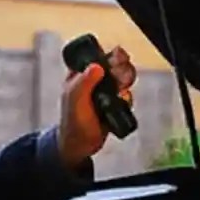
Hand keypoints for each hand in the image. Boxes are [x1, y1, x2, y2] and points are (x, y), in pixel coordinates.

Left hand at [57, 45, 136, 170]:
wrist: (80, 145)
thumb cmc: (72, 121)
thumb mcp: (74, 99)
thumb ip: (84, 82)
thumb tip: (97, 66)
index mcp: (81, 73)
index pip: (98, 54)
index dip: (110, 55)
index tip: (115, 60)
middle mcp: (95, 79)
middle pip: (117, 64)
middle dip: (122, 69)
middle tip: (119, 79)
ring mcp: (106, 91)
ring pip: (125, 78)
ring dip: (127, 82)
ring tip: (121, 92)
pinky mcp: (115, 103)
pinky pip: (128, 95)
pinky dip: (128, 98)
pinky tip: (122, 103)